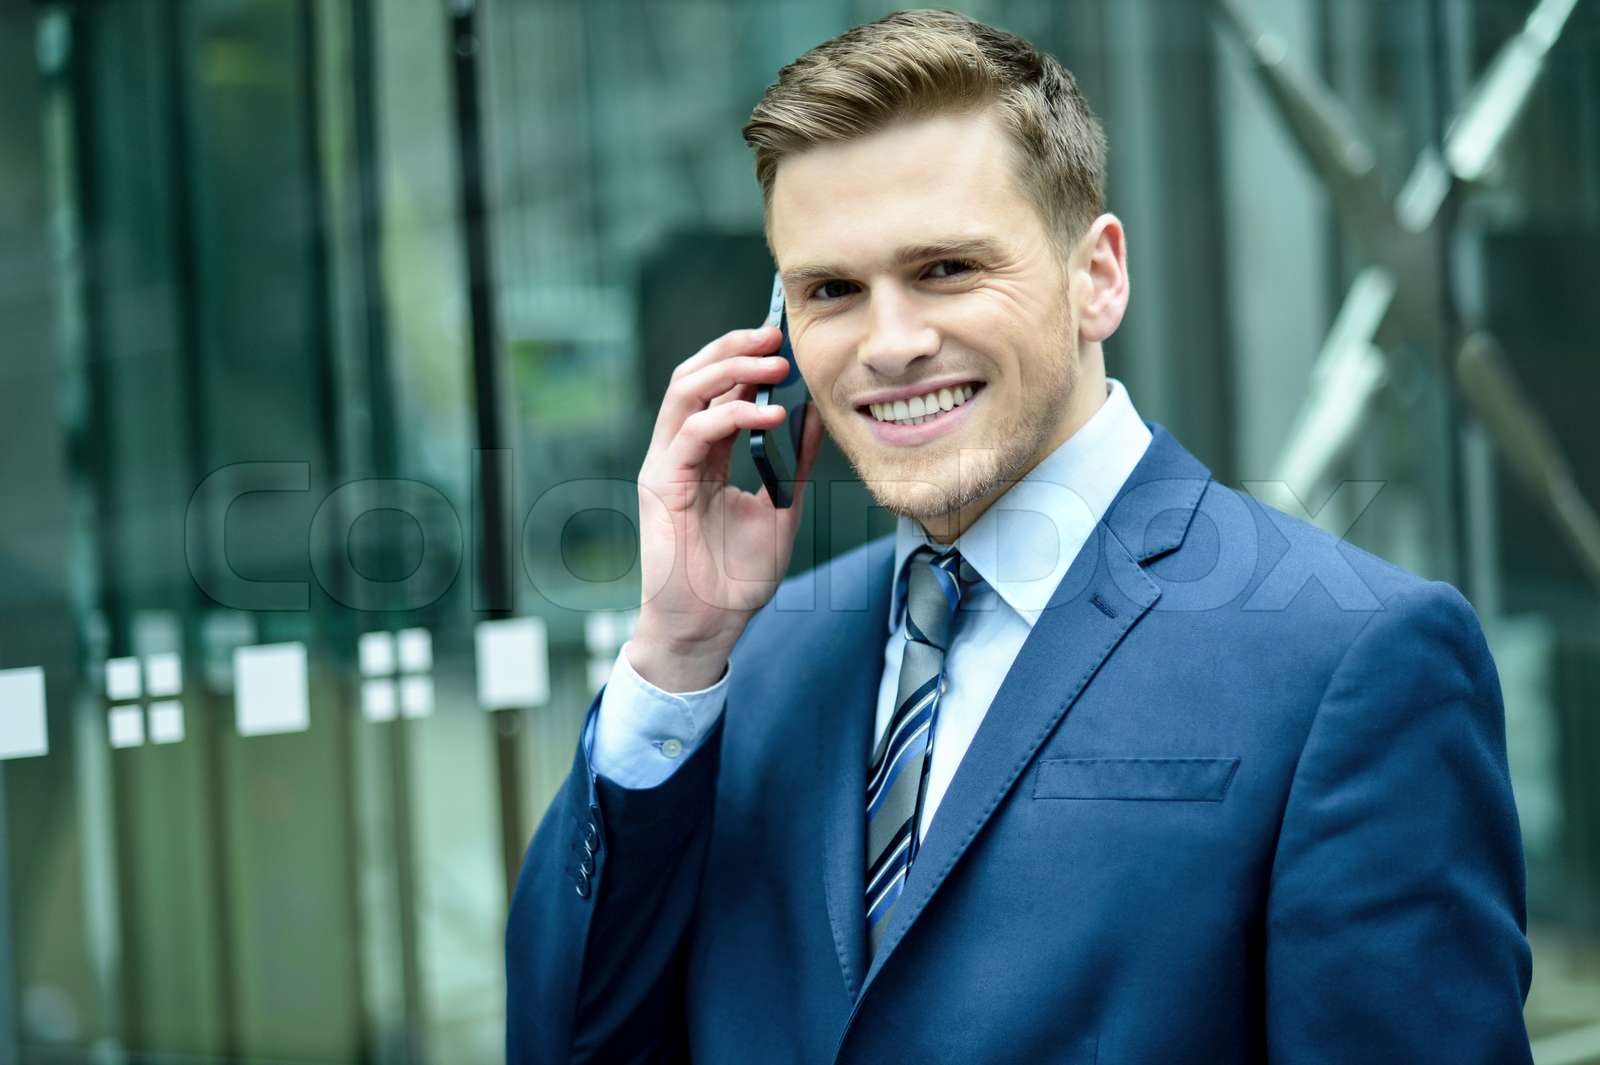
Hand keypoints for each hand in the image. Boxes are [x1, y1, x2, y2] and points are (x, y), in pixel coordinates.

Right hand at [628, 325, 822, 691]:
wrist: (710, 626)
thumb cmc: (738, 578)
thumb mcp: (782, 509)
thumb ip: (794, 464)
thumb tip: (813, 417)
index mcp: (706, 456)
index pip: (718, 389)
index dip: (747, 360)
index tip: (786, 344)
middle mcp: (681, 452)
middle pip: (695, 377)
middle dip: (734, 348)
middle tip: (776, 336)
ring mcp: (667, 465)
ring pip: (685, 392)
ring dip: (730, 368)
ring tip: (774, 364)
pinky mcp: (661, 484)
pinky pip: (692, 432)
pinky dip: (730, 414)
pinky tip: (769, 414)